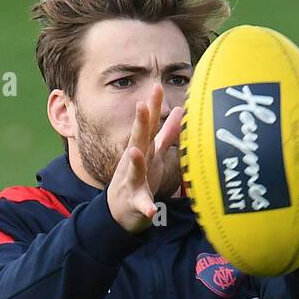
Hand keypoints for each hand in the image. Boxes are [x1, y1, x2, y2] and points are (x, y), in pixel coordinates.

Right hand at [108, 82, 183, 234]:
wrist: (120, 212)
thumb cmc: (139, 179)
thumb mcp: (153, 155)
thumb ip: (166, 134)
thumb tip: (179, 110)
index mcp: (142, 150)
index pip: (148, 126)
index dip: (152, 107)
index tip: (157, 86)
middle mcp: (134, 163)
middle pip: (138, 141)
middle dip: (140, 124)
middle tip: (141, 105)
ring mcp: (132, 182)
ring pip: (135, 171)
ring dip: (135, 162)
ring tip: (136, 152)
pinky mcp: (135, 203)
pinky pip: (141, 205)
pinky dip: (146, 208)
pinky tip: (152, 211)